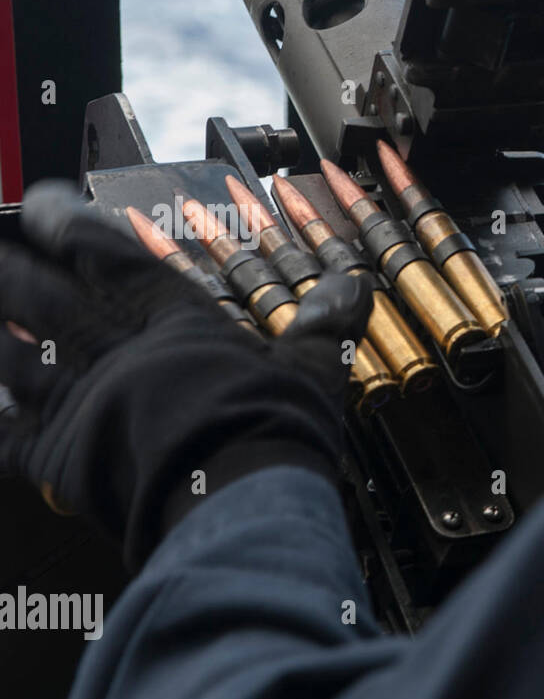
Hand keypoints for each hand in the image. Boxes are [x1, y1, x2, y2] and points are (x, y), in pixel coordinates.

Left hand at [0, 182, 371, 569]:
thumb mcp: (310, 364)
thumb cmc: (268, 424)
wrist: (232, 491)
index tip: (41, 206)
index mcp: (161, 310)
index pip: (94, 245)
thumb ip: (323, 322)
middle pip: (28, 290)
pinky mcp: (55, 453)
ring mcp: (71, 395)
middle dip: (2, 270)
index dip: (59, 219)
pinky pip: (1, 432)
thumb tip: (353, 289)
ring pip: (2, 352)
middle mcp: (104, 342)